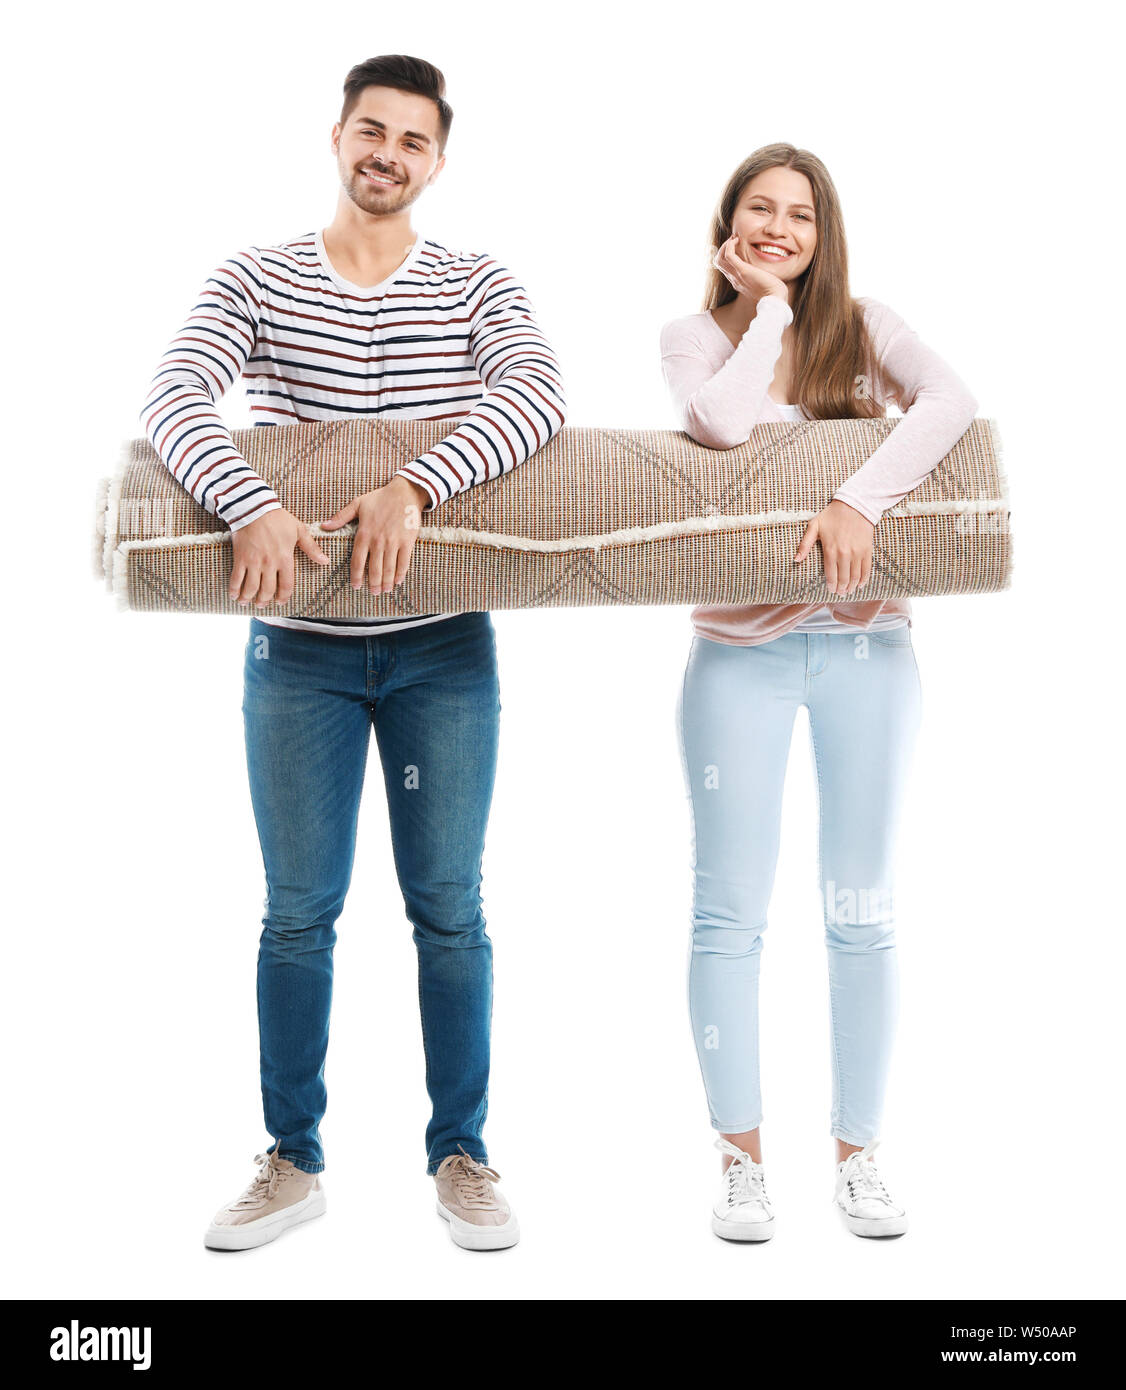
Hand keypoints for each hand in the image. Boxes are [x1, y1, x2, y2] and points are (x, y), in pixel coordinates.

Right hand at [229, 507, 330, 607]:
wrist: (254, 507)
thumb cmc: (278, 518)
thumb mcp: (299, 531)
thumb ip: (312, 548)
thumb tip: (326, 561)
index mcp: (285, 559)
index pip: (286, 585)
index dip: (283, 596)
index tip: (280, 602)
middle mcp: (269, 563)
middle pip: (267, 590)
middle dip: (264, 600)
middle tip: (262, 604)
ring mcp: (254, 562)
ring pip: (251, 587)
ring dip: (249, 598)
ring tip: (247, 602)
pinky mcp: (240, 558)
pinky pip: (236, 578)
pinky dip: (234, 589)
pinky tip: (233, 595)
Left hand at [320, 475, 429, 593]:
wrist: (404, 492)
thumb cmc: (380, 498)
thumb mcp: (357, 504)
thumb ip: (340, 517)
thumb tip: (323, 526)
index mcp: (364, 533)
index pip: (357, 561)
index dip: (356, 576)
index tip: (356, 586)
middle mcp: (378, 540)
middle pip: (374, 569)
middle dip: (373, 584)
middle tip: (373, 593)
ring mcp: (393, 542)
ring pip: (389, 568)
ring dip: (386, 582)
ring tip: (384, 590)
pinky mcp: (407, 541)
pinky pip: (404, 562)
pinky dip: (401, 573)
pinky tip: (398, 581)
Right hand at [713, 234, 789, 304]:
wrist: (775, 299)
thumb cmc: (774, 293)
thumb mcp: (764, 284)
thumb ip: (760, 277)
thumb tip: (766, 272)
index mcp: (738, 282)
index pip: (724, 268)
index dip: (726, 255)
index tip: (736, 245)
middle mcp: (734, 279)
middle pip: (718, 263)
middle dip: (723, 248)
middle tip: (734, 240)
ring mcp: (737, 275)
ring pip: (719, 259)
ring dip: (724, 245)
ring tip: (734, 239)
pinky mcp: (743, 270)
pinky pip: (728, 255)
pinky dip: (729, 245)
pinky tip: (737, 240)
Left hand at [793, 499, 874, 596]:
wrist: (855, 505)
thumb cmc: (831, 516)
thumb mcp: (814, 526)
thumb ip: (805, 544)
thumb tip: (796, 559)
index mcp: (830, 550)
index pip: (831, 575)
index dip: (831, 586)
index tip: (831, 591)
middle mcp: (845, 554)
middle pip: (844, 579)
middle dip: (841, 589)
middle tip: (840, 593)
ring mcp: (857, 552)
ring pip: (855, 576)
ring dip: (852, 586)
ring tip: (849, 591)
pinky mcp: (867, 550)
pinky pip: (867, 569)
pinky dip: (864, 579)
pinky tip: (860, 584)